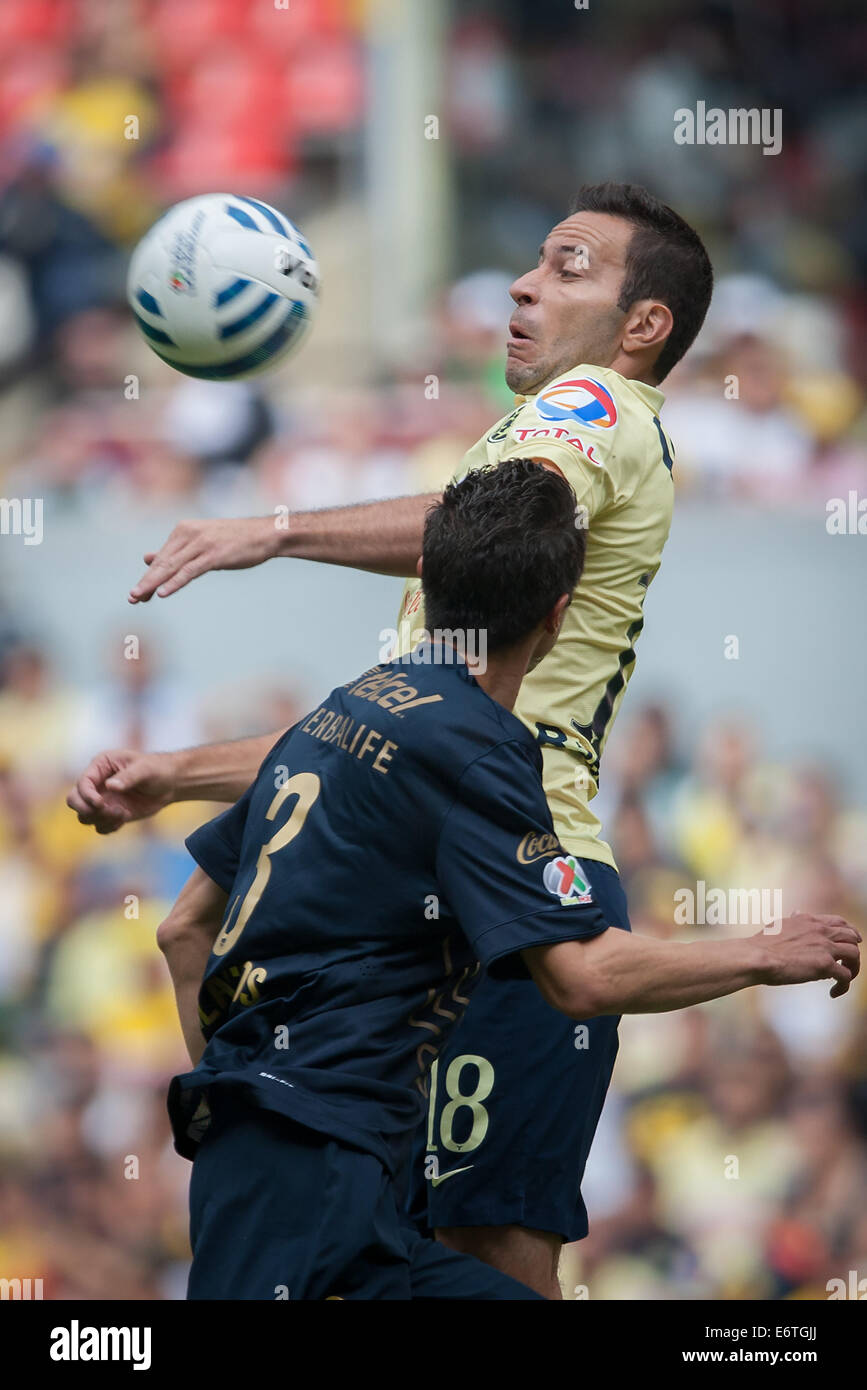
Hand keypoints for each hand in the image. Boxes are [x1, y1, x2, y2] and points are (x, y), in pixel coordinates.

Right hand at [66, 749, 177, 833]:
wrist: (171, 783)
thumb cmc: (158, 769)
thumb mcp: (146, 769)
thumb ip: (128, 777)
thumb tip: (110, 786)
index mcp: (101, 766)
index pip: (82, 783)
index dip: (87, 796)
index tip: (101, 803)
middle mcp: (97, 783)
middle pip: (73, 800)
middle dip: (86, 809)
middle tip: (106, 811)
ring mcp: (103, 800)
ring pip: (85, 816)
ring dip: (100, 819)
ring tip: (121, 813)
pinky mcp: (111, 814)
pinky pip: (99, 826)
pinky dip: (108, 827)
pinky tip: (124, 818)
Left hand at [128, 516, 280, 602]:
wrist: (265, 534)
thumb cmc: (235, 540)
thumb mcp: (201, 543)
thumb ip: (175, 551)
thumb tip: (147, 558)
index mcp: (183, 530)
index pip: (161, 558)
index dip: (149, 577)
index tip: (137, 595)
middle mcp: (189, 534)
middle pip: (163, 563)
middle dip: (146, 582)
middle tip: (131, 598)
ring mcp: (201, 544)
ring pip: (172, 567)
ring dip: (154, 583)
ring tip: (139, 597)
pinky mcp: (213, 555)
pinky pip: (189, 571)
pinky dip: (175, 582)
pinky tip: (162, 593)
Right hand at [760, 913, 860, 997]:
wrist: (757, 956)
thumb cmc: (762, 944)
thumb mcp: (780, 924)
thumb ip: (793, 920)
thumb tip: (797, 913)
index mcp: (809, 921)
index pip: (839, 922)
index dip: (849, 931)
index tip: (852, 940)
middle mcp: (821, 931)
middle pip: (852, 937)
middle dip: (854, 950)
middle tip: (850, 963)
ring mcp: (825, 947)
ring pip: (854, 955)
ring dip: (853, 968)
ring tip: (845, 979)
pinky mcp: (825, 965)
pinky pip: (846, 976)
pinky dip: (844, 985)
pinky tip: (834, 992)